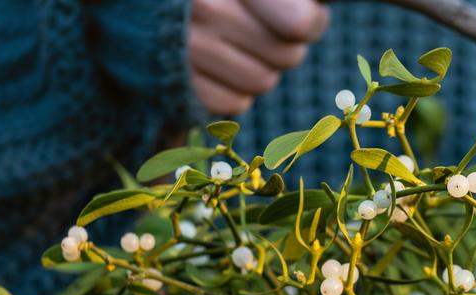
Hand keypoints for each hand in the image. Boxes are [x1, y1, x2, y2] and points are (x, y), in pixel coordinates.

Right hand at [189, 0, 329, 114]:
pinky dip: (235, 90)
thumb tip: (318, 20)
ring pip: (263, 82)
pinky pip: (235, 103)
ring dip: (262, 69)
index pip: (300, 24)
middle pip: (288, 56)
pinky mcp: (178, 82)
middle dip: (285, 46)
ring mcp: (188, 48)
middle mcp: (206, 8)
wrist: (157, 7)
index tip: (304, 16)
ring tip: (241, 45)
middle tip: (266, 29)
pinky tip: (220, 65)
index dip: (311, 23)